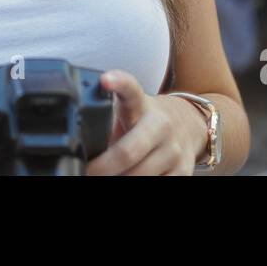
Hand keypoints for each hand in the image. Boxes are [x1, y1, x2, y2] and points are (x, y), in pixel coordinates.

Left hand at [85, 69, 207, 175]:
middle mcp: (160, 125)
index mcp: (141, 106)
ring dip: (117, 179)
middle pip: (127, 152)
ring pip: (139, 176)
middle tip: (87, 172)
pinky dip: (135, 186)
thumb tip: (78, 141)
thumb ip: (106, 120)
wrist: (188, 124)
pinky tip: (128, 178)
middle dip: (102, 167)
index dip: (118, 83)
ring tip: (105, 175)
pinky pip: (157, 185)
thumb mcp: (128, 112)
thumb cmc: (145, 121)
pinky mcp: (183, 171)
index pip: (130, 89)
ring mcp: (174, 150)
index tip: (105, 79)